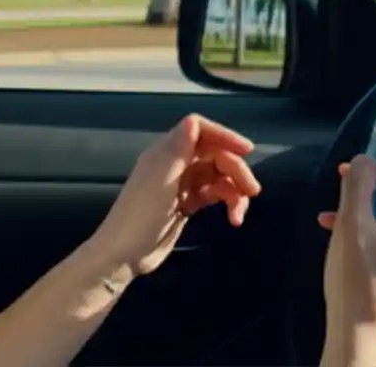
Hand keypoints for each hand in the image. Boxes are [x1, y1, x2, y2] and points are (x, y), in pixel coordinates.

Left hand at [89, 114, 261, 276]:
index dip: (224, 135)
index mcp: (166, 153)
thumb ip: (178, 151)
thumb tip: (193, 120)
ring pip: (218, 176)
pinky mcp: (186, 205)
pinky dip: (226, 203)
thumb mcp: (160, 182)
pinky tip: (233, 218)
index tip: (246, 150)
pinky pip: (214, 194)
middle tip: (252, 191)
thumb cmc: (140, 216)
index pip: (199, 130)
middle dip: (236, 169)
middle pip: (214, 154)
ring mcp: (181, 185)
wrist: (123, 255)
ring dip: (234, 191)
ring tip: (239, 215)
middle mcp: (174, 164)